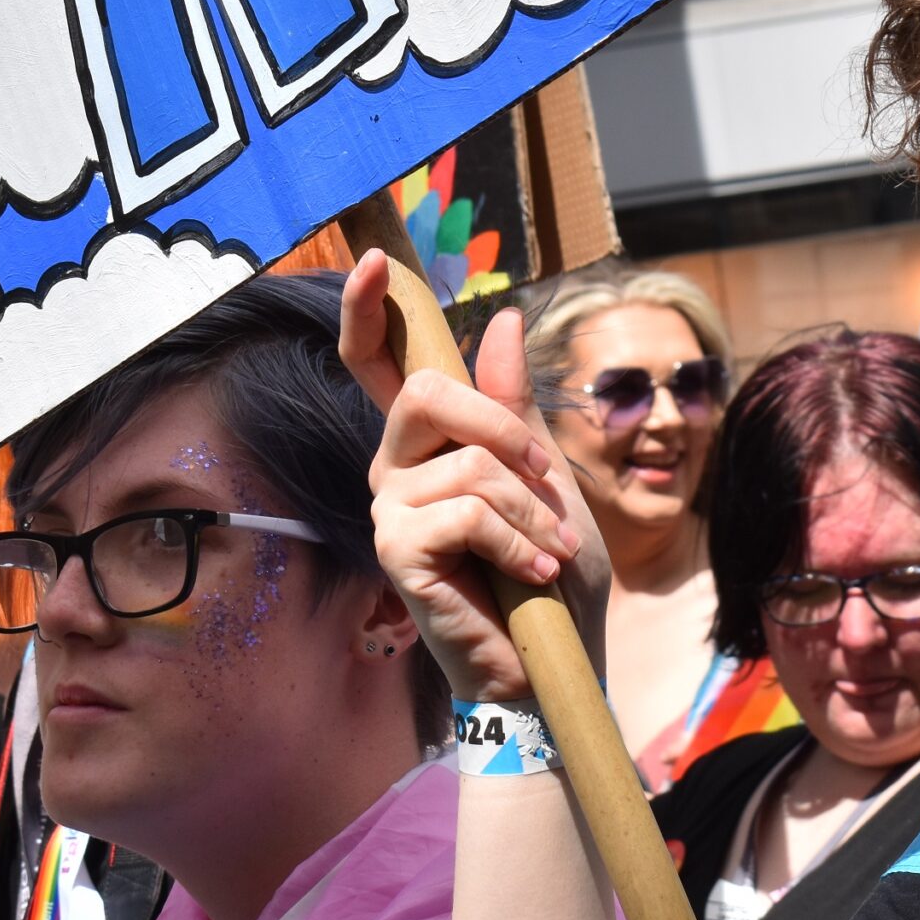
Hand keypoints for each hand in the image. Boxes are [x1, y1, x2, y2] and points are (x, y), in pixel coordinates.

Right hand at [339, 254, 607, 701]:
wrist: (549, 658)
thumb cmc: (544, 570)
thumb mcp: (543, 476)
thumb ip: (513, 406)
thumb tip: (500, 320)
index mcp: (428, 442)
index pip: (380, 362)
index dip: (370, 311)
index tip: (373, 261)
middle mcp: (394, 466)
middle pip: (428, 393)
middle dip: (502, 430)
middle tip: (544, 479)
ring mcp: (388, 508)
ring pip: (467, 462)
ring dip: (530, 509)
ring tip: (548, 550)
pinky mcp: (395, 550)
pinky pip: (466, 511)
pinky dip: (518, 541)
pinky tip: (533, 573)